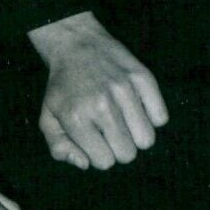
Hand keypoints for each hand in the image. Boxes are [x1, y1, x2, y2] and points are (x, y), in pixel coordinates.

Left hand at [30, 11, 168, 169]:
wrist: (75, 45)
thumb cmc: (63, 89)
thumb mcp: (48, 119)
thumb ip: (60, 148)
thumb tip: (85, 164)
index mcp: (76, 118)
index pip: (104, 162)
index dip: (100, 155)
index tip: (94, 141)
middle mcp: (101, 104)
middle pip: (128, 154)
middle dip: (119, 149)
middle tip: (109, 132)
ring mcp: (124, 90)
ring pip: (147, 139)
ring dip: (136, 136)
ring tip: (123, 121)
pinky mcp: (143, 77)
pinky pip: (161, 117)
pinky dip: (151, 118)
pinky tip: (136, 109)